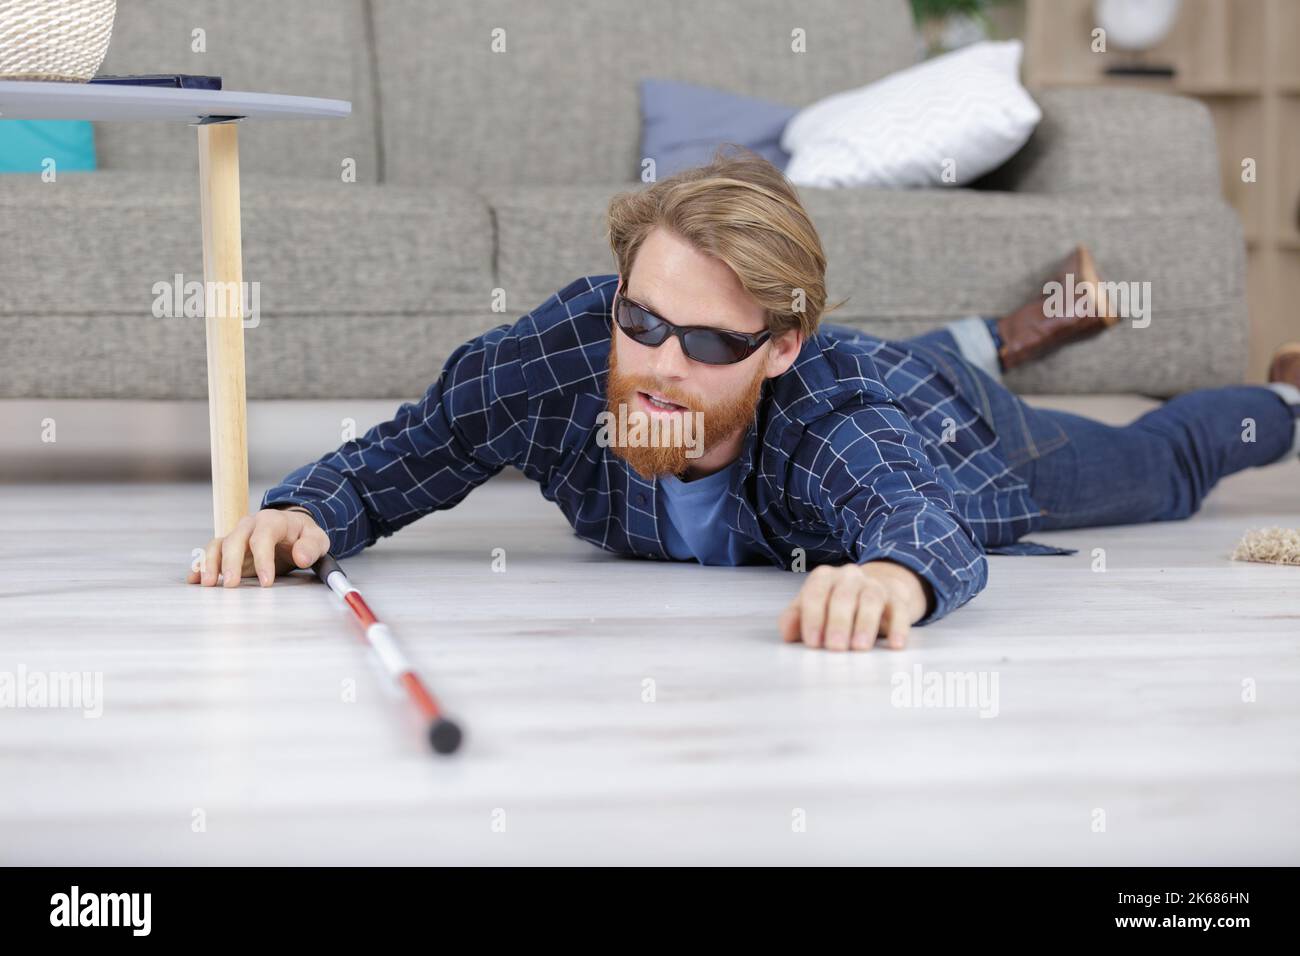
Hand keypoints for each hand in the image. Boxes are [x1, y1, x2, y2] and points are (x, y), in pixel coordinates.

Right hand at [187, 507, 329, 587]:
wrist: (292, 530)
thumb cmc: (303, 536)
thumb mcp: (316, 539)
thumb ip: (311, 547)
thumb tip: (301, 557)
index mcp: (272, 521)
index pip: (263, 537)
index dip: (263, 559)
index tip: (266, 582)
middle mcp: (249, 525)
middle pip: (234, 540)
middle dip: (231, 562)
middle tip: (231, 585)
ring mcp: (236, 536)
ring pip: (217, 545)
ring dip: (210, 563)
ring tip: (208, 584)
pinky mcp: (228, 548)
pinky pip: (210, 553)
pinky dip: (201, 565)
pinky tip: (194, 579)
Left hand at [777, 561, 930, 650]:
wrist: (875, 590)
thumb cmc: (835, 604)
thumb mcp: (812, 608)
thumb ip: (795, 619)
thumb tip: (786, 634)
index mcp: (824, 578)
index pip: (815, 593)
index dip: (813, 617)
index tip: (813, 642)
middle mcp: (849, 577)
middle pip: (843, 596)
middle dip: (838, 622)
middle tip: (835, 648)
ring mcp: (875, 585)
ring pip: (871, 599)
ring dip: (865, 624)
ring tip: (859, 647)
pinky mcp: (897, 599)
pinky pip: (900, 610)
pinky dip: (898, 627)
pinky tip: (895, 644)